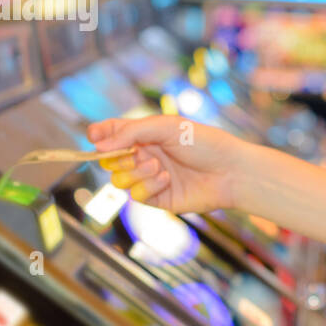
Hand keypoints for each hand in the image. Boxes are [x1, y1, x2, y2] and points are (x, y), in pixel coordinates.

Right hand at [87, 115, 247, 214]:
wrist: (231, 171)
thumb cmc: (205, 143)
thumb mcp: (167, 127)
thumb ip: (131, 132)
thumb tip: (97, 144)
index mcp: (146, 135)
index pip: (112, 134)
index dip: (99, 134)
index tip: (95, 135)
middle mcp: (144, 156)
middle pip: (109, 160)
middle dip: (115, 157)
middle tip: (135, 153)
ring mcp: (149, 179)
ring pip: (118, 180)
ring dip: (134, 172)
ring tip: (157, 166)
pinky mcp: (158, 199)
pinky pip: (136, 196)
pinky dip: (148, 186)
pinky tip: (167, 179)